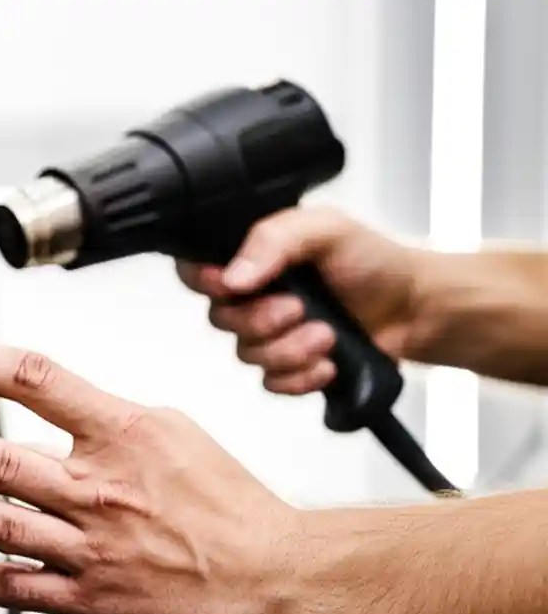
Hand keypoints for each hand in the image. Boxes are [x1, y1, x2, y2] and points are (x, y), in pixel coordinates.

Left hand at [0, 337, 304, 613]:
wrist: (274, 580)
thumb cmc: (230, 508)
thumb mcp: (175, 431)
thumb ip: (110, 418)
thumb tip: (61, 407)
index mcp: (123, 434)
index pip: (31, 378)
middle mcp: (99, 488)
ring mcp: (89, 547)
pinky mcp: (87, 599)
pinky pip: (12, 587)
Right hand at [177, 207, 421, 394]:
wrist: (418, 309)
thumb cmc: (375, 261)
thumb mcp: (326, 229)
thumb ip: (274, 239)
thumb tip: (232, 276)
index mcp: (253, 256)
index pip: (196, 269)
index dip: (205, 282)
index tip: (232, 286)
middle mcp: (254, 295)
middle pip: (220, 319)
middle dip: (261, 320)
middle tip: (300, 308)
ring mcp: (270, 334)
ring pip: (247, 355)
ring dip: (289, 349)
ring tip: (327, 335)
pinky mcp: (289, 368)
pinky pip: (271, 384)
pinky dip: (300, 377)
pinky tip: (328, 363)